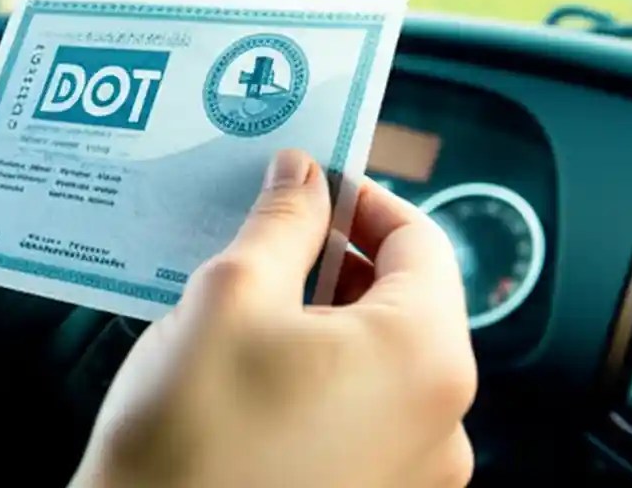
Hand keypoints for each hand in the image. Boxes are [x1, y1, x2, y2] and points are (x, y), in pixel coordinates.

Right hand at [71, 150, 476, 487]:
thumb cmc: (191, 435)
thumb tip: (303, 174)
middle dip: (339, 259)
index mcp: (426, 359)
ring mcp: (413, 477)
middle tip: (272, 235)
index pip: (422, 241)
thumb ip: (282, 222)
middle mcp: (441, 424)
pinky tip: (259, 366)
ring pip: (381, 363)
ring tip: (255, 301)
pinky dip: (325, 377)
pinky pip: (364, 416)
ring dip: (328, 318)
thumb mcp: (231, 296)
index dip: (363, 199)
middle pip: (406, 304)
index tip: (311, 184)